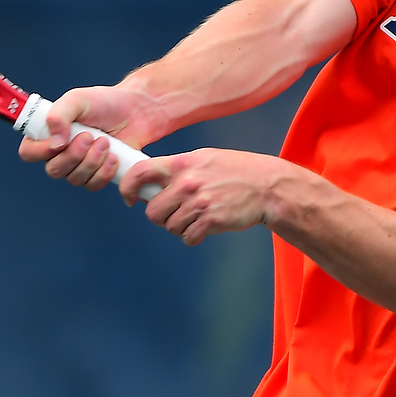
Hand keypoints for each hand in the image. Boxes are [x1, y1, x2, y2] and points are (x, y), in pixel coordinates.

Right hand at [17, 85, 158, 191]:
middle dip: (75, 156)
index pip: (29, 152)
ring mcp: (79, 166)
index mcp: (48, 133)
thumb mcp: (77, 99)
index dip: (41, 152)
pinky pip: (93, 185)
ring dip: (92, 162)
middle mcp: (60, 152)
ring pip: (75, 179)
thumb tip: (55, 143)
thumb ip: (59, 115)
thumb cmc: (105, 102)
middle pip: (54, 170)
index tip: (61, 142)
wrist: (137, 111)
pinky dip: (104, 172)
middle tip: (91, 136)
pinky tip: (114, 157)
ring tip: (106, 142)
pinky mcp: (97, 174)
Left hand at [122, 148, 300, 245]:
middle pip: (152, 211)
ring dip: (179, 227)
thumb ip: (178, 168)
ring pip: (170, 227)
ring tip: (196, 216)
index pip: (140, 173)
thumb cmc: (235, 171)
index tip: (129, 198)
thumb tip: (149, 181)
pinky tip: (205, 226)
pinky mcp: (211, 221)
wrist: (267, 187)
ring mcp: (198, 203)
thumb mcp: (205, 158)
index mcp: (182, 164)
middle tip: (174, 212)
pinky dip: (193, 236)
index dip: (127, 187)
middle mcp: (187, 183)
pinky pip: (188, 238)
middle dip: (160, 216)